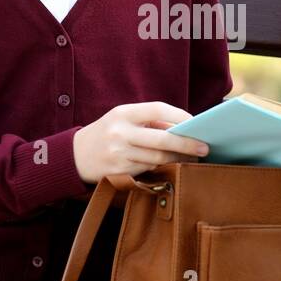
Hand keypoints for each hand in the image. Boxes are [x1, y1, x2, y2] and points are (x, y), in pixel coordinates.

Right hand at [73, 102, 210, 183]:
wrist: (75, 156)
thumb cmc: (107, 133)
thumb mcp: (123, 119)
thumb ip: (150, 121)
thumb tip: (183, 127)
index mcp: (123, 113)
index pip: (157, 109)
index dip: (179, 115)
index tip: (195, 122)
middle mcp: (120, 133)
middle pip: (162, 139)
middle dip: (186, 144)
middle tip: (205, 147)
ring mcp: (119, 154)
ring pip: (158, 158)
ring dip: (179, 159)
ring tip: (193, 157)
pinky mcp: (119, 172)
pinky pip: (148, 169)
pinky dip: (163, 167)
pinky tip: (174, 165)